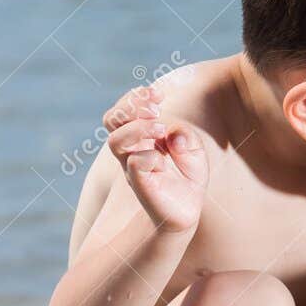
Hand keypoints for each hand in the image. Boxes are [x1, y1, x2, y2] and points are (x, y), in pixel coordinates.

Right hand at [103, 85, 207, 233]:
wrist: (185, 211)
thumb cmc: (187, 178)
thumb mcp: (194, 151)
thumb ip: (187, 137)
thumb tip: (173, 134)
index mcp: (139, 136)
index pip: (123, 110)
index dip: (136, 97)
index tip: (158, 94)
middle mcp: (131, 149)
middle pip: (111, 119)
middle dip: (130, 105)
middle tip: (156, 108)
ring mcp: (132, 167)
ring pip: (115, 141)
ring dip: (139, 128)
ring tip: (161, 130)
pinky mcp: (140, 185)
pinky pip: (135, 164)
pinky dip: (151, 156)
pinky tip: (164, 161)